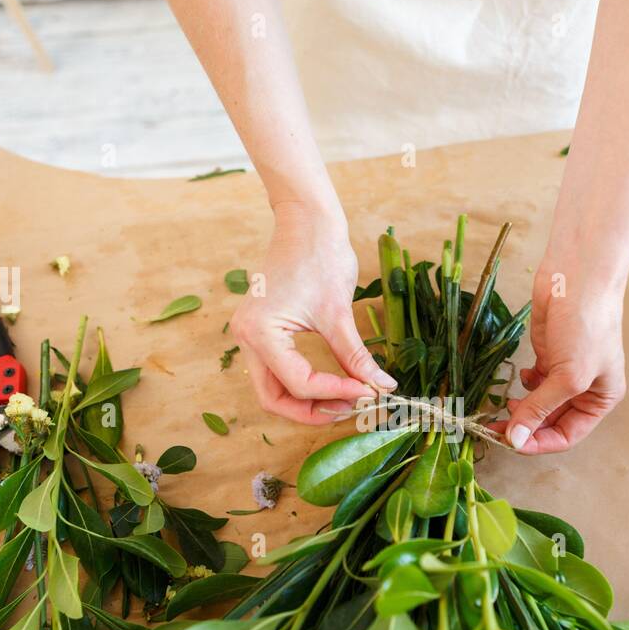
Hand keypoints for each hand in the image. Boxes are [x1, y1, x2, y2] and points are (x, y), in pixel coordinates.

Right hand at [231, 202, 397, 423]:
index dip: (336, 394)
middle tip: (351, 408)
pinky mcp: (262, 332)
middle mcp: (246, 338)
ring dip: (308, 400)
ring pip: (274, 390)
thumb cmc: (320, 255)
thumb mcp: (340, 313)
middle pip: (275, 399)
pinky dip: (303, 383)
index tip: (368, 392)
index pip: (298, 384)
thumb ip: (356, 357)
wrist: (306, 220)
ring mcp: (251, 336)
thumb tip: (382, 388)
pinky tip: (332, 382)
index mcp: (261, 332)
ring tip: (345, 397)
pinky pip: (278, 371)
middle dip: (313, 410)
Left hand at [497, 259, 626, 453]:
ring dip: (520, 410)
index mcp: (600, 399)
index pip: (567, 435)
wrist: (578, 275)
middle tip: (494, 431)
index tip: (511, 442)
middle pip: (550, 422)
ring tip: (500, 409)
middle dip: (525, 427)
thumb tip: (517, 438)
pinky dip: (523, 386)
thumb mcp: (569, 375)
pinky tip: (519, 381)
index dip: (539, 442)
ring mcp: (564, 371)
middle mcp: (584, 389)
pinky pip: (533, 383)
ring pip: (538, 404)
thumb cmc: (587, 324)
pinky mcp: (548, 355)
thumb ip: (541, 408)